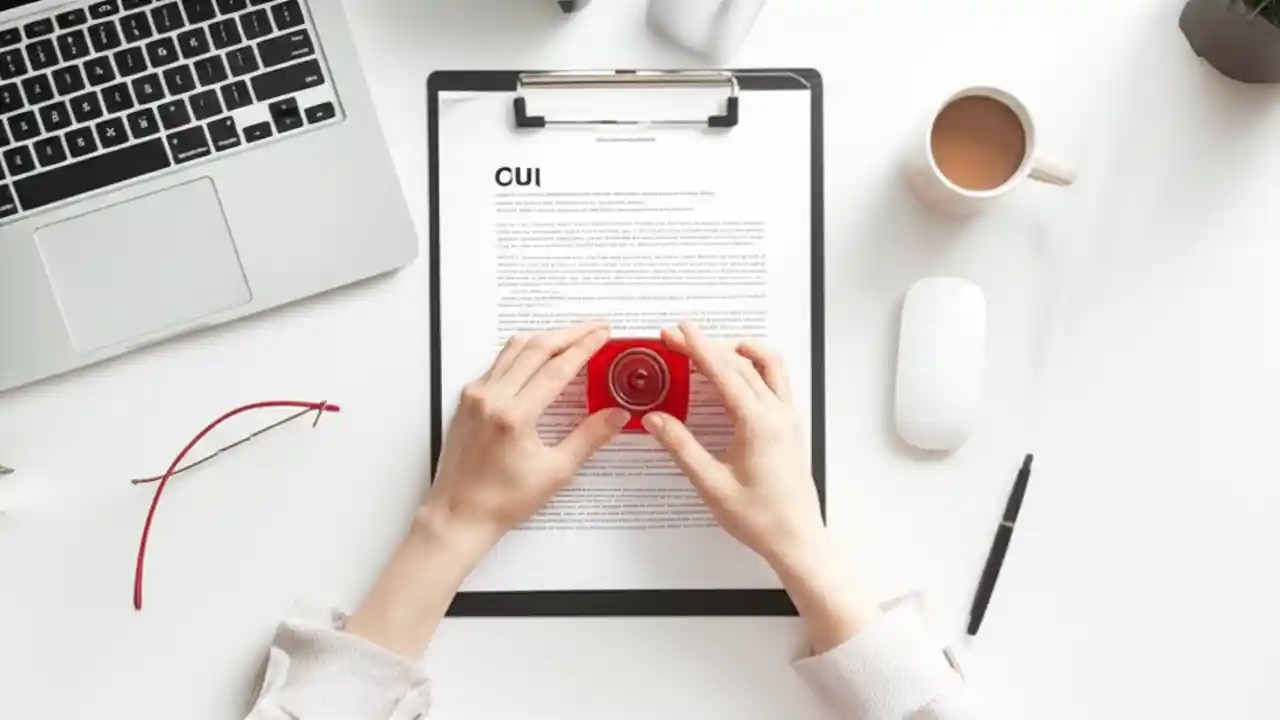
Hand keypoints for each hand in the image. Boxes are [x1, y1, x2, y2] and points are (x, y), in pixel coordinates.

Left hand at [347, 323, 628, 656]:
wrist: (458, 515)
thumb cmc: (502, 501)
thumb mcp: (556, 472)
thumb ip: (590, 437)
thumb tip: (617, 415)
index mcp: (515, 416)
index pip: (558, 367)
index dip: (585, 346)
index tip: (603, 334)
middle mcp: (492, 398)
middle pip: (536, 347)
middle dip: (569, 333)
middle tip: (594, 328)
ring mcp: (476, 396)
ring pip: (514, 348)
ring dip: (545, 337)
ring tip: (570, 336)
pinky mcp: (467, 399)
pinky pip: (497, 362)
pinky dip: (522, 352)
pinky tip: (537, 356)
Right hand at [642, 322, 822, 566]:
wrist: (796, 539)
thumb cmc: (762, 519)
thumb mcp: (711, 484)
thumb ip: (682, 447)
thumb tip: (657, 420)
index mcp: (759, 425)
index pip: (724, 372)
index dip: (697, 347)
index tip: (679, 331)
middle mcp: (778, 415)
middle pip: (742, 363)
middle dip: (708, 345)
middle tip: (678, 338)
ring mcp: (789, 418)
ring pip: (768, 365)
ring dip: (739, 349)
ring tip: (712, 345)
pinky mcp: (791, 426)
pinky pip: (777, 381)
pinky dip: (756, 366)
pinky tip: (738, 373)